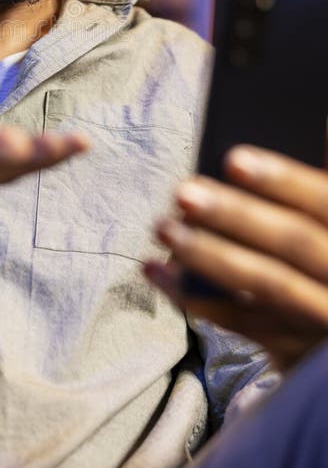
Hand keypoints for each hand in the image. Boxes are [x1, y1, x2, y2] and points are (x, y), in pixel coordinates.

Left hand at [144, 143, 327, 369]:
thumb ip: (326, 179)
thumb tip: (317, 117)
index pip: (323, 202)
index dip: (282, 180)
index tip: (231, 158)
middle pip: (291, 244)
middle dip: (234, 215)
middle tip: (181, 192)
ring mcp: (321, 318)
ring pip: (263, 285)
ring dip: (208, 254)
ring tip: (162, 227)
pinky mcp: (293, 349)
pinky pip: (239, 323)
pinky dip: (195, 297)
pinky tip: (156, 272)